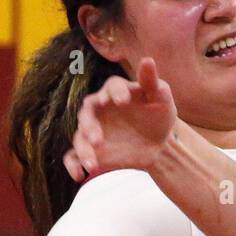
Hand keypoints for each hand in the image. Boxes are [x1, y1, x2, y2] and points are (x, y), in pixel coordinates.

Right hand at [64, 57, 178, 181]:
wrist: (159, 143)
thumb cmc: (159, 115)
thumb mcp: (161, 98)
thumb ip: (152, 82)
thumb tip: (147, 60)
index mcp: (115, 92)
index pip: (111, 87)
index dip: (116, 93)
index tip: (124, 102)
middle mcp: (100, 109)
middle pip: (87, 112)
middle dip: (89, 126)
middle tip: (97, 139)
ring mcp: (93, 130)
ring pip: (79, 137)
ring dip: (84, 150)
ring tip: (94, 165)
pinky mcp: (91, 149)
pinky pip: (74, 156)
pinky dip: (74, 165)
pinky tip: (80, 175)